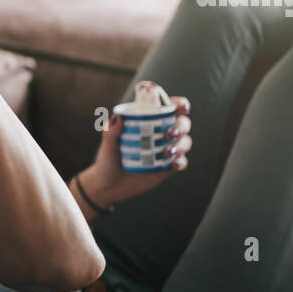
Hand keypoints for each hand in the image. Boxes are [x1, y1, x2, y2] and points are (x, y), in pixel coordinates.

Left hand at [80, 86, 191, 209]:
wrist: (108, 187)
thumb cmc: (107, 160)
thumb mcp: (108, 146)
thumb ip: (110, 132)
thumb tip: (117, 117)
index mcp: (149, 122)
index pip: (170, 108)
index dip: (180, 104)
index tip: (182, 108)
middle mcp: (161, 134)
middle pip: (183, 124)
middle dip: (181, 127)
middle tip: (169, 134)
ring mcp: (166, 151)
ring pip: (185, 142)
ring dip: (181, 145)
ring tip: (167, 152)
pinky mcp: (167, 168)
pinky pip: (181, 162)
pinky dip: (180, 162)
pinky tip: (173, 165)